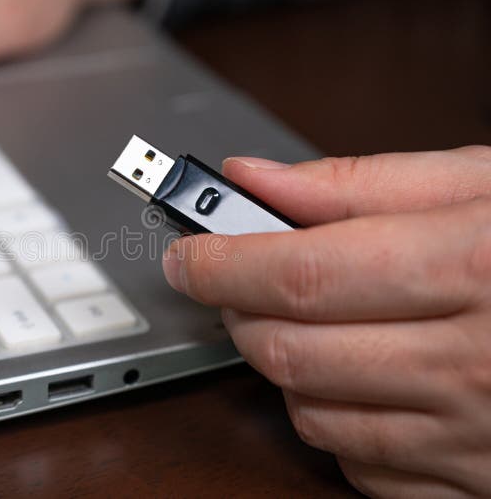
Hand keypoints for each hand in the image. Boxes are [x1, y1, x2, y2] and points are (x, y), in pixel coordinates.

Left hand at [163, 146, 490, 496]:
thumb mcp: (481, 185)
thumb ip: (357, 184)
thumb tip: (253, 180)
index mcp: (475, 268)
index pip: (301, 274)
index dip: (222, 261)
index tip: (187, 252)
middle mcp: (475, 363)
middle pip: (291, 350)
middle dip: (237, 311)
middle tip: (235, 278)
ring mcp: (474, 435)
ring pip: (310, 412)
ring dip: (282, 362)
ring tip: (309, 318)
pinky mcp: (471, 481)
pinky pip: (357, 464)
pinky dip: (332, 418)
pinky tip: (361, 376)